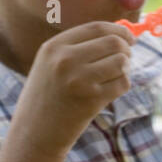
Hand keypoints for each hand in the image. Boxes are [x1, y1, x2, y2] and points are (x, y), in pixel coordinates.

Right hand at [20, 21, 135, 157]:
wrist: (33, 134)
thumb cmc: (45, 98)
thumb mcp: (49, 65)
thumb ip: (77, 47)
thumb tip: (119, 35)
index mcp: (54, 47)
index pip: (97, 27)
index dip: (119, 30)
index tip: (128, 37)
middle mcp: (65, 60)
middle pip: (114, 42)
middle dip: (126, 49)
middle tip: (126, 58)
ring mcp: (79, 80)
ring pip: (121, 62)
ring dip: (125, 68)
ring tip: (115, 76)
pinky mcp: (92, 100)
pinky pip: (122, 83)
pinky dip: (122, 85)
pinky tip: (111, 91)